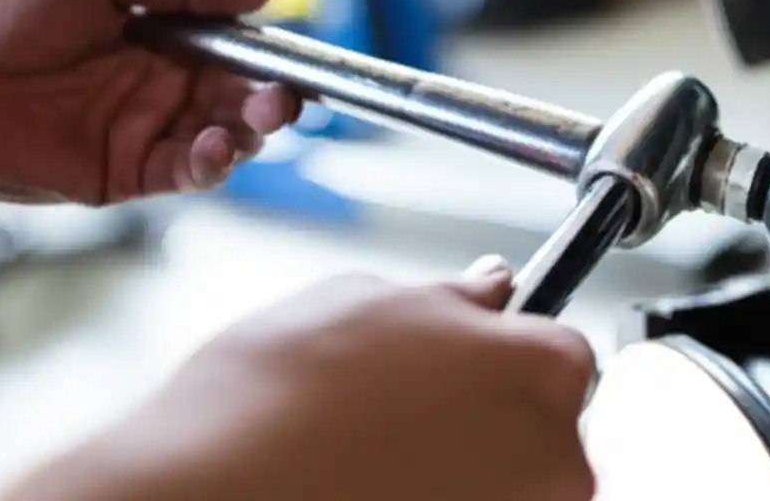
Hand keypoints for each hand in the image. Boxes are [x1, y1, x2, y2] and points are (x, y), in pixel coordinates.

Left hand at [0, 0, 300, 202]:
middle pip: (239, 98)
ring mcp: (140, 130)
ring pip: (224, 138)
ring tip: (261, 116)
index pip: (232, 47)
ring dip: (254, 131)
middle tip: (287, 94)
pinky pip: (184, 173)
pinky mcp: (120, 173)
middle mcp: (155, 84)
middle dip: (274, 98)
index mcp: (155, 32)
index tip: (297, 56)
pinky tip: (220, 146)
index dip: (269, 54)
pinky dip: (214, 164)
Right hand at [1, 261, 598, 500]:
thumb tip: (487, 289)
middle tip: (404, 407)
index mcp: (543, 367)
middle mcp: (555, 455)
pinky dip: (441, 497)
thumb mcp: (364, 302)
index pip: (559, 350)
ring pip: (510, 479)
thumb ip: (450, 298)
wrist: (211, 499)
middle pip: (542, 423)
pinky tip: (376, 485)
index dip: (503, 350)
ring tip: (376, 454)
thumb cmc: (275, 402)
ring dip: (463, 463)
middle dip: (487, 409)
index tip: (464, 358)